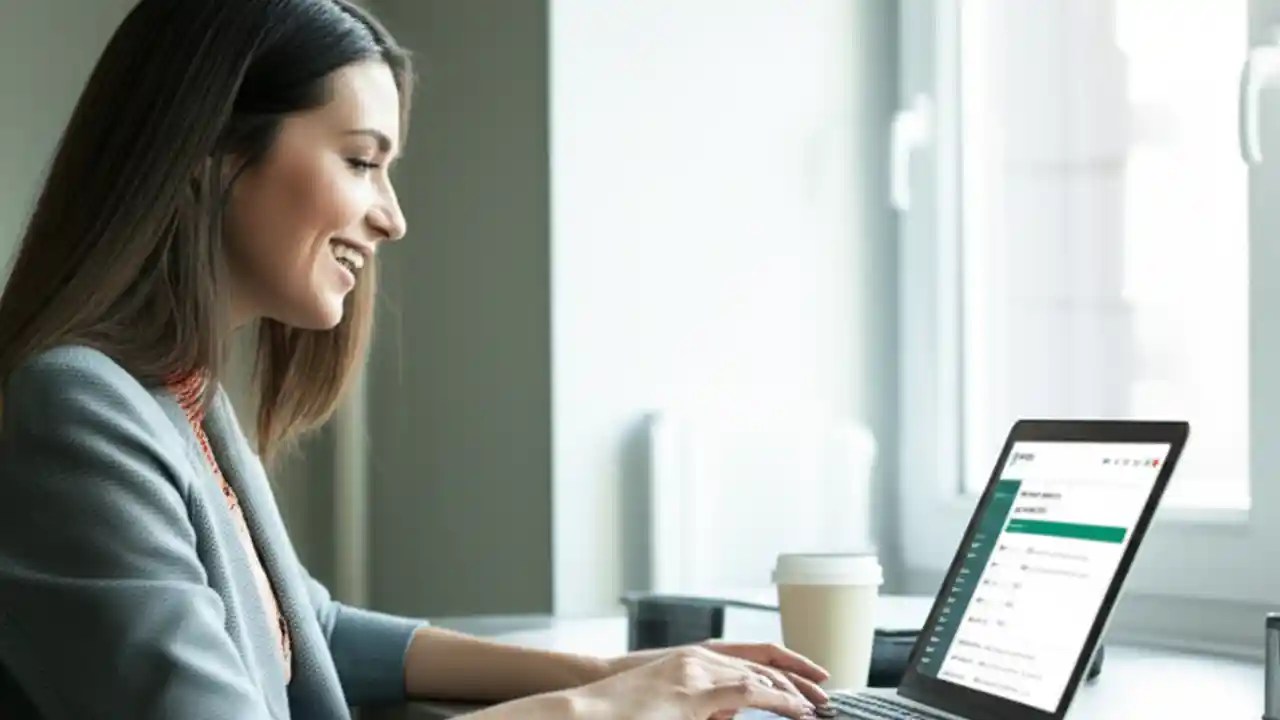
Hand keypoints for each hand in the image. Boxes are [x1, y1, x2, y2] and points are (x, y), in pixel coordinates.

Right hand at [572, 645, 819, 719]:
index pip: (751, 658)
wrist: (589, 709)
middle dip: (797, 679)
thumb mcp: (673, 705)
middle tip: (825, 696)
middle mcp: (698, 658)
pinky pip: (745, 693)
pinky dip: (775, 701)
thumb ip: (705, 707)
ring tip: (816, 706)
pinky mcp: (691, 692)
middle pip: (761, 663)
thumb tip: (733, 712)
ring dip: (792, 691)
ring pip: (757, 675)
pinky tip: (795, 710)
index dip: (784, 669)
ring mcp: (694, 672)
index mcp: (693, 658)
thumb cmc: (623, 712)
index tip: (809, 683)